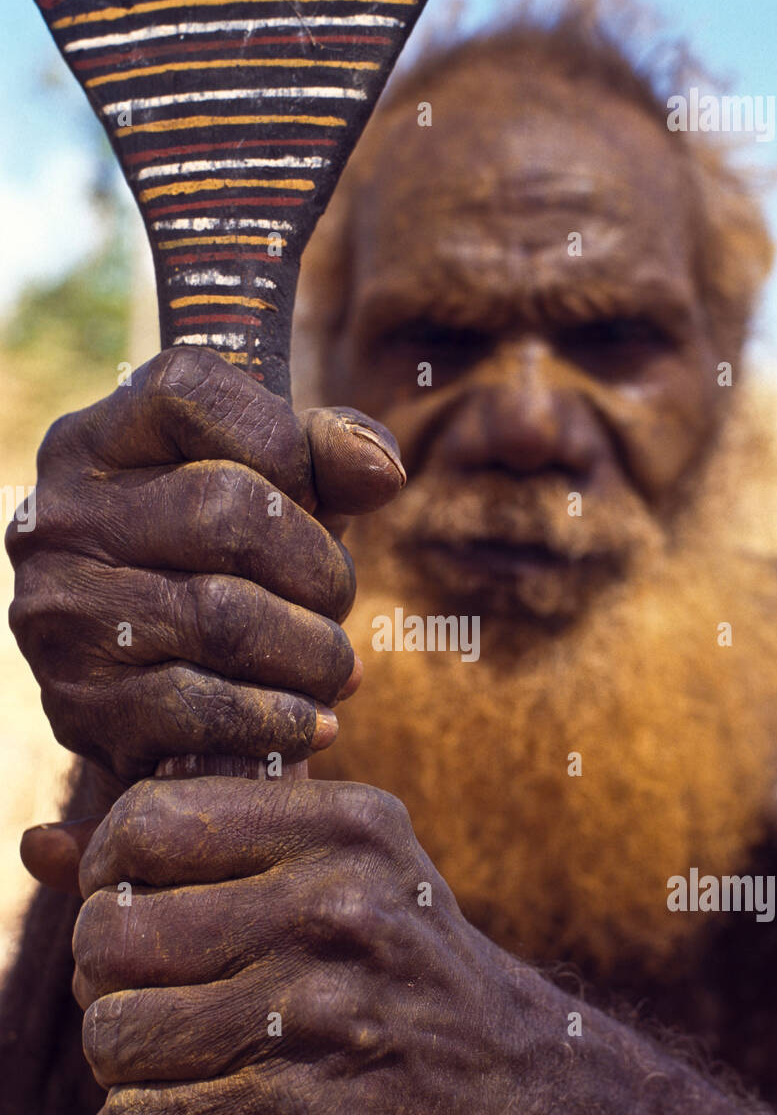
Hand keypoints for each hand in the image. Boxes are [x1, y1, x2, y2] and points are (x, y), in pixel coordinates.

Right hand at [6, 347, 403, 785]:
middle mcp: (59, 517)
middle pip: (227, 510)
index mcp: (95, 441)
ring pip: (224, 618)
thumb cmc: (225, 574)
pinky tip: (313, 722)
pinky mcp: (78, 704)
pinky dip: (281, 721)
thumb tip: (380, 468)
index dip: (285, 444)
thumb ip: (328, 458)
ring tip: (336, 668)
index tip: (318, 499)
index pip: (190, 392)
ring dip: (313, 653)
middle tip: (338, 602)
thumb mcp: (276, 497)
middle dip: (319, 566)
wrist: (150, 708)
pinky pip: (203, 709)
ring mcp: (61, 611)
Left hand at [72, 775, 540, 1114]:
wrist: (507, 1074)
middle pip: (112, 933)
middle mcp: (333, 909)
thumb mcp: (331, 860)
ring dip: (118, 1056)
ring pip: (114, 1035)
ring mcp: (321, 1015)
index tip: (128, 897)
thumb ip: (190, 840)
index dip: (108, 866)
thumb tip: (39, 844)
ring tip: (163, 1052)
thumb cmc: (393, 950)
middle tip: (141, 985)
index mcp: (341, 827)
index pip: (147, 825)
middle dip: (100, 969)